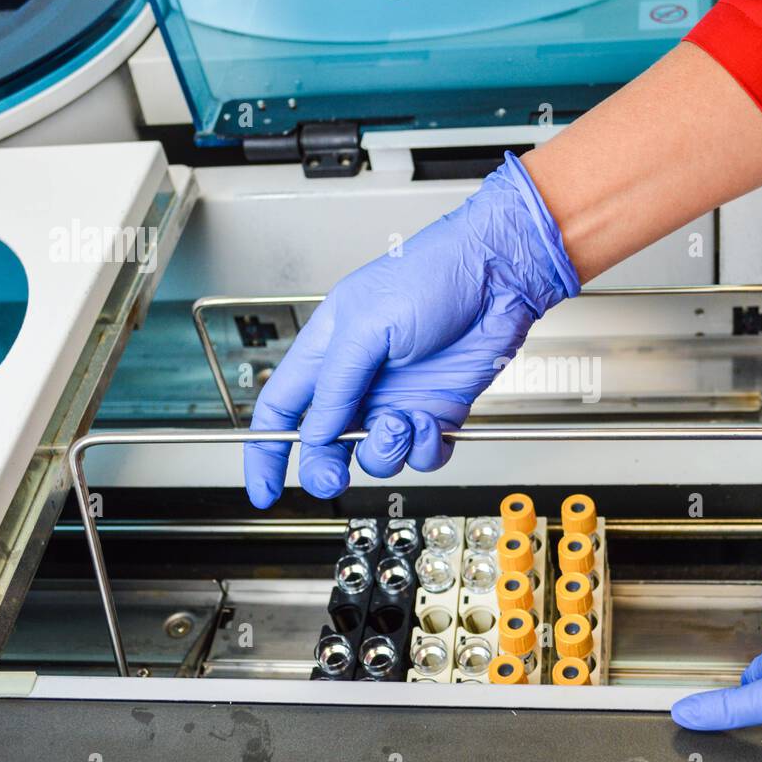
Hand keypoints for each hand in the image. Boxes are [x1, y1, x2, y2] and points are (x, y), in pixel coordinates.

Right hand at [243, 153, 577, 505]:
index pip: (280, 409)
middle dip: (323, 468)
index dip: (265, 450)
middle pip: (323, 444)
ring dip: (384, 451)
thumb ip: (336, 383)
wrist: (498, 276)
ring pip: (375, 455)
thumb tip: (315, 432)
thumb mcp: (368, 324)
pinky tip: (432, 424)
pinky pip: (421, 454)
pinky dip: (424, 450)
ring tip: (401, 422)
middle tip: (332, 479)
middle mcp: (359, 382)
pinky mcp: (438, 412)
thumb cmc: (433, 273)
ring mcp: (398, 399)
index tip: (262, 488)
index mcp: (327, 352)